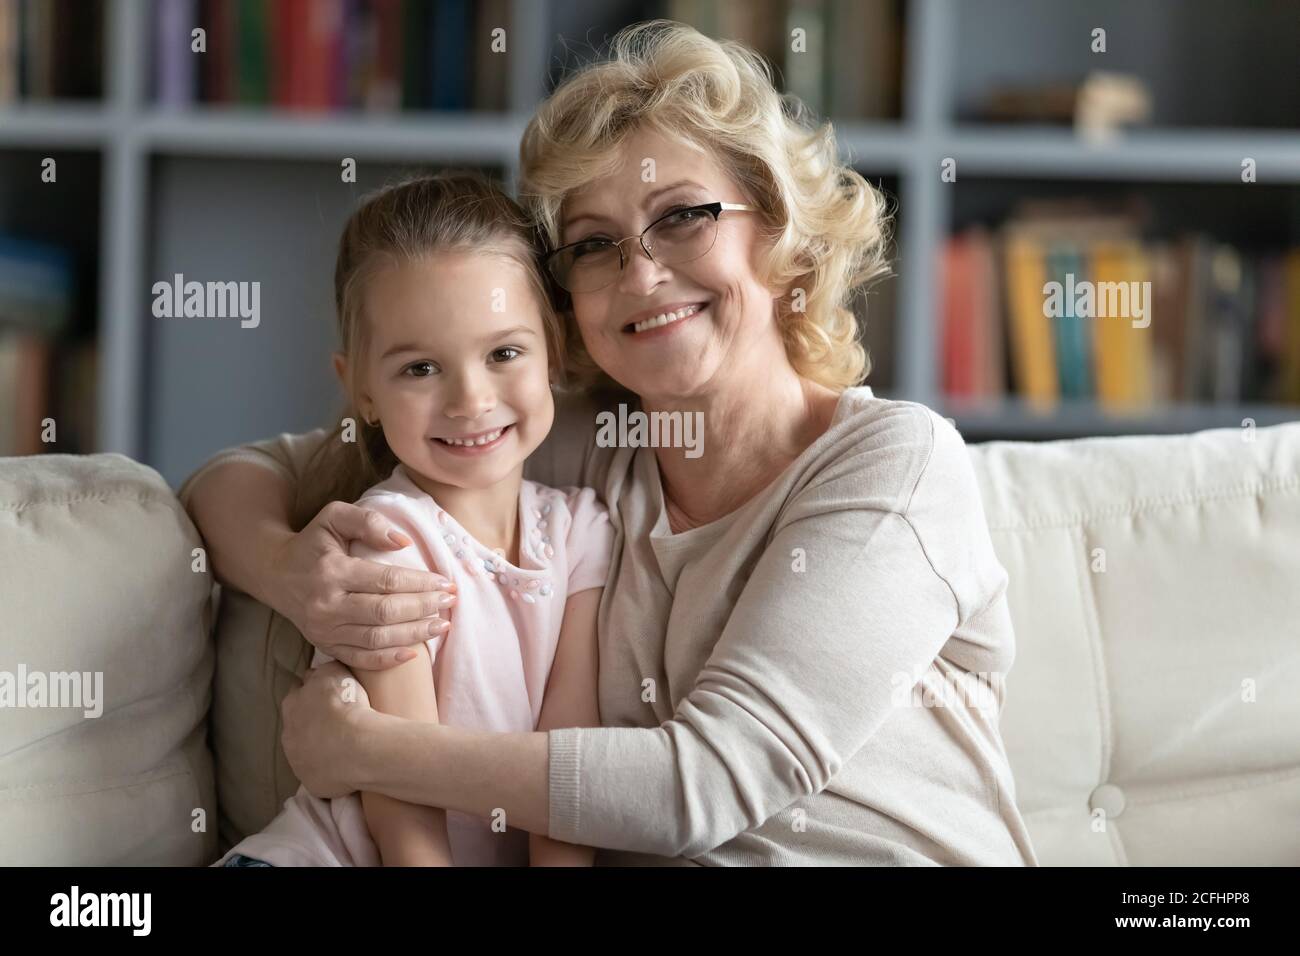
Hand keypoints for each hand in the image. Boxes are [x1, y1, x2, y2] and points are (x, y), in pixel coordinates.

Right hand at [270, 499, 456, 669]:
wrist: (274, 572)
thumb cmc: (313, 542)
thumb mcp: (335, 516)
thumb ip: (369, 522)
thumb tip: (404, 542)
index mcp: (332, 571)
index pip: (386, 581)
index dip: (420, 583)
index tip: (445, 582)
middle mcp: (326, 605)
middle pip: (385, 613)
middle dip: (423, 608)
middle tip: (449, 602)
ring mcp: (324, 630)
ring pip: (377, 639)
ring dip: (415, 634)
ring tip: (442, 625)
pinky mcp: (325, 645)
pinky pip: (361, 659)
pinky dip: (389, 659)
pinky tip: (415, 651)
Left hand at [281, 661, 372, 798]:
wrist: (357, 746)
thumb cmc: (347, 704)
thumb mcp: (334, 671)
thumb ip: (323, 672)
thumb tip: (321, 673)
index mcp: (291, 704)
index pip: (299, 694)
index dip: (315, 695)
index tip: (331, 697)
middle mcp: (288, 732)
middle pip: (298, 724)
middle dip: (312, 722)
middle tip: (338, 721)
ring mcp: (297, 759)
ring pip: (306, 750)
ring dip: (319, 746)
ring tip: (344, 744)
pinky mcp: (310, 780)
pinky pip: (318, 773)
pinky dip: (329, 769)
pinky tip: (346, 764)